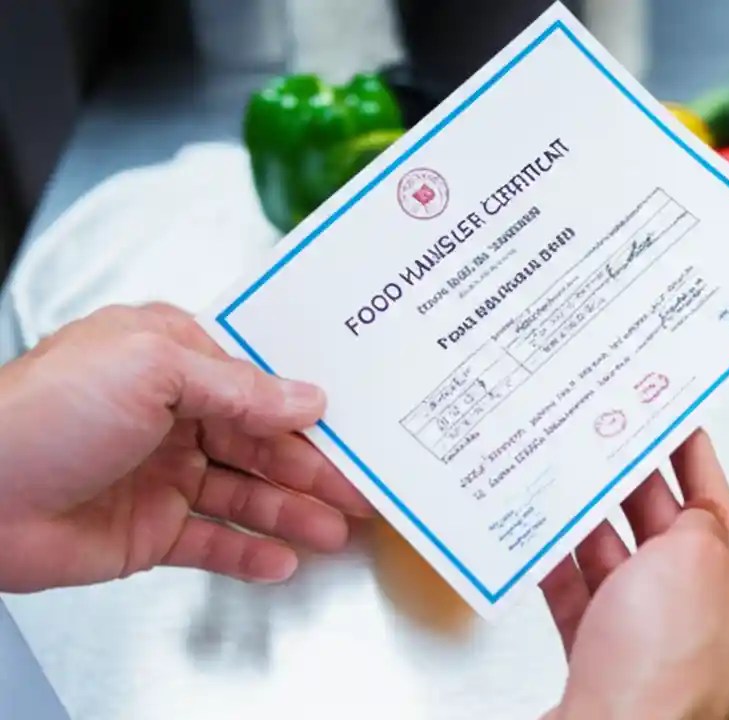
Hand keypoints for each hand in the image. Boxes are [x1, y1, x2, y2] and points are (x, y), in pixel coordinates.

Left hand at [0, 303, 374, 591]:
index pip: (259, 383)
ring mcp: (162, 474)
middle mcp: (171, 415)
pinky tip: (283, 559)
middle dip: (315, 468)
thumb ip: (239, 385)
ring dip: (294, 511)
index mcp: (170, 360)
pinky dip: (251, 552)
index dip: (309, 409)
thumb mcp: (151, 368)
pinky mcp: (149, 531)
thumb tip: (304, 397)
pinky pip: (214, 541)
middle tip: (361, 490)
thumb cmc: (39, 413)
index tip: (355, 427)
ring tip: (334, 529)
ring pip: (247, 494)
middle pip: (262, 443)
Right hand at [540, 430, 728, 719]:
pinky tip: (551, 537)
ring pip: (642, 571)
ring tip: (586, 474)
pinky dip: (573, 573)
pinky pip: (596, 609)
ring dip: (612, 522)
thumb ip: (705, 522)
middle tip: (634, 438)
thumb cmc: (670, 670)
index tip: (705, 432)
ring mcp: (672, 653)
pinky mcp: (619, 672)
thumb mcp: (699, 558)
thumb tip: (702, 517)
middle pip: (700, 541)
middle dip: (663, 486)